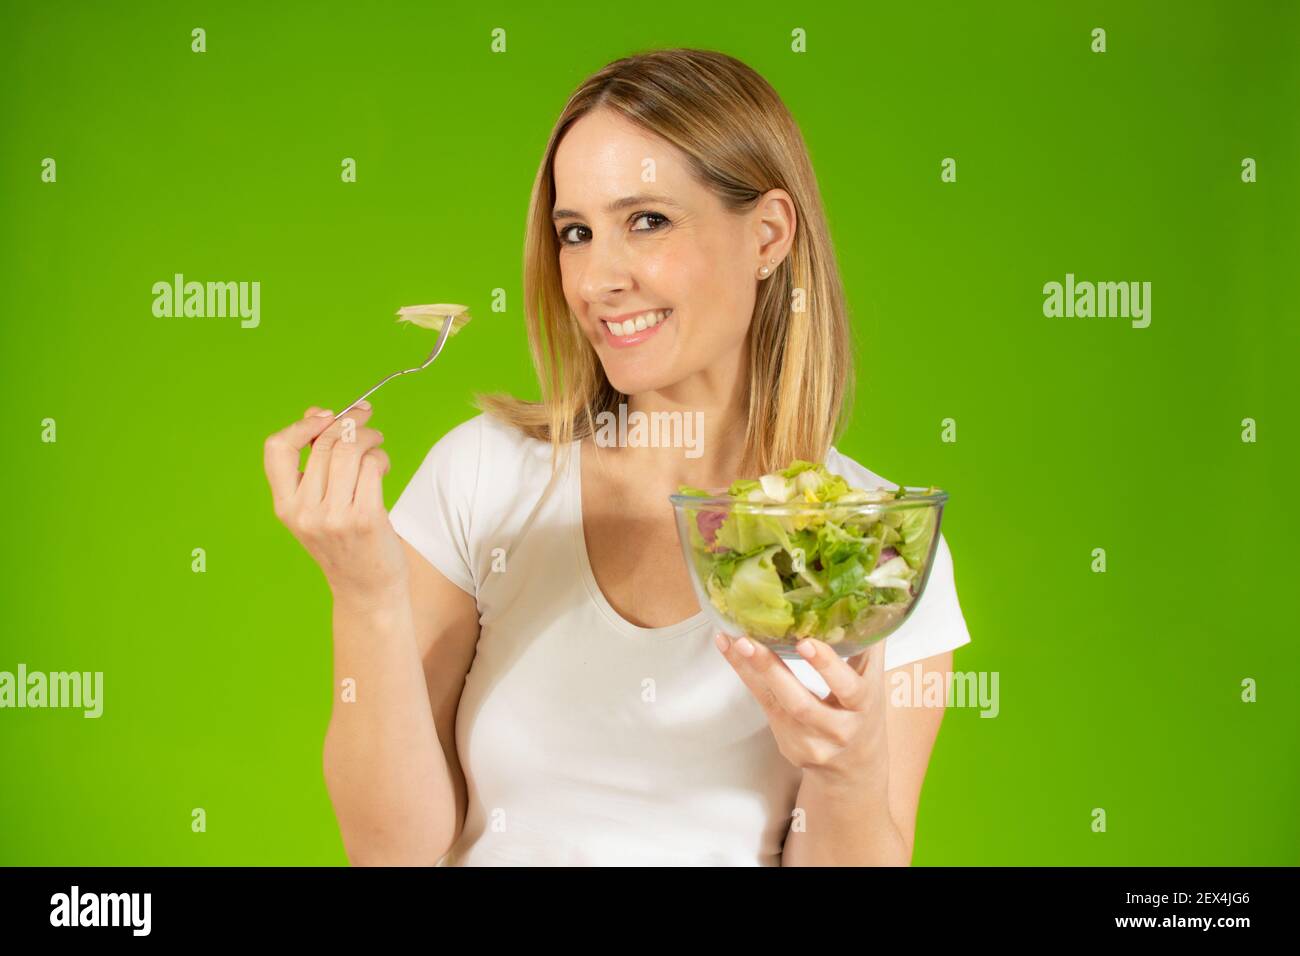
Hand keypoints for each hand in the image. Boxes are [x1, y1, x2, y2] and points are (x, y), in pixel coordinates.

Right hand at [262, 403, 407, 597]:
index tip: (325, 415)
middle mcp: (305, 512)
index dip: (302, 425)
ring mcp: (334, 517)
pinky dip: (380, 458)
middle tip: (365, 418)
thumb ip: (313, 464)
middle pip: (324, 443)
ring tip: (376, 443)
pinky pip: (372, 466)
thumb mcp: (316, 507)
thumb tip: (319, 413)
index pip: (276, 448)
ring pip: (350, 450)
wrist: (366, 590)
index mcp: (285, 506)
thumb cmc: (345, 543)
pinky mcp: (365, 519)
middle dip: (349, 422)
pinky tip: (382, 467)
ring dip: (369, 437)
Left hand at [715, 632, 890, 788]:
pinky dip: (745, 675)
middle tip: (749, 641)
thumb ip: (870, 646)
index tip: (806, 643)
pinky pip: (763, 705)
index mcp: (863, 708)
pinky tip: (729, 648)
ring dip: (751, 671)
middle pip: (802, 704)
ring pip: (776, 705)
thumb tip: (871, 598)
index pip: (848, 689)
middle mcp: (837, 728)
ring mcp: (809, 741)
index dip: (827, 667)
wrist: (854, 771)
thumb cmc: (864, 715)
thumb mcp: (873, 684)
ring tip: (733, 640)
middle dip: (774, 671)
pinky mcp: (788, 743)